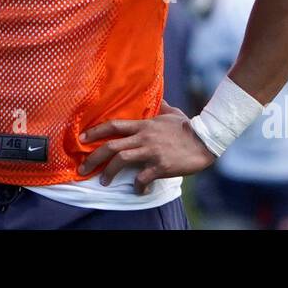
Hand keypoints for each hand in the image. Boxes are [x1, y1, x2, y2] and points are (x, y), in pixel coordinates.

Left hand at [78, 101, 215, 193]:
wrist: (206, 140)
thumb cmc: (189, 127)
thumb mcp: (172, 112)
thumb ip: (160, 106)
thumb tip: (158, 98)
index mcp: (144, 125)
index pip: (114, 125)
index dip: (95, 131)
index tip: (81, 139)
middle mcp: (144, 137)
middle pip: (111, 146)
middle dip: (93, 157)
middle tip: (83, 168)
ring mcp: (152, 152)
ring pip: (122, 160)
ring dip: (109, 172)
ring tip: (103, 181)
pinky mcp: (161, 166)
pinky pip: (142, 178)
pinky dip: (137, 186)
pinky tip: (138, 189)